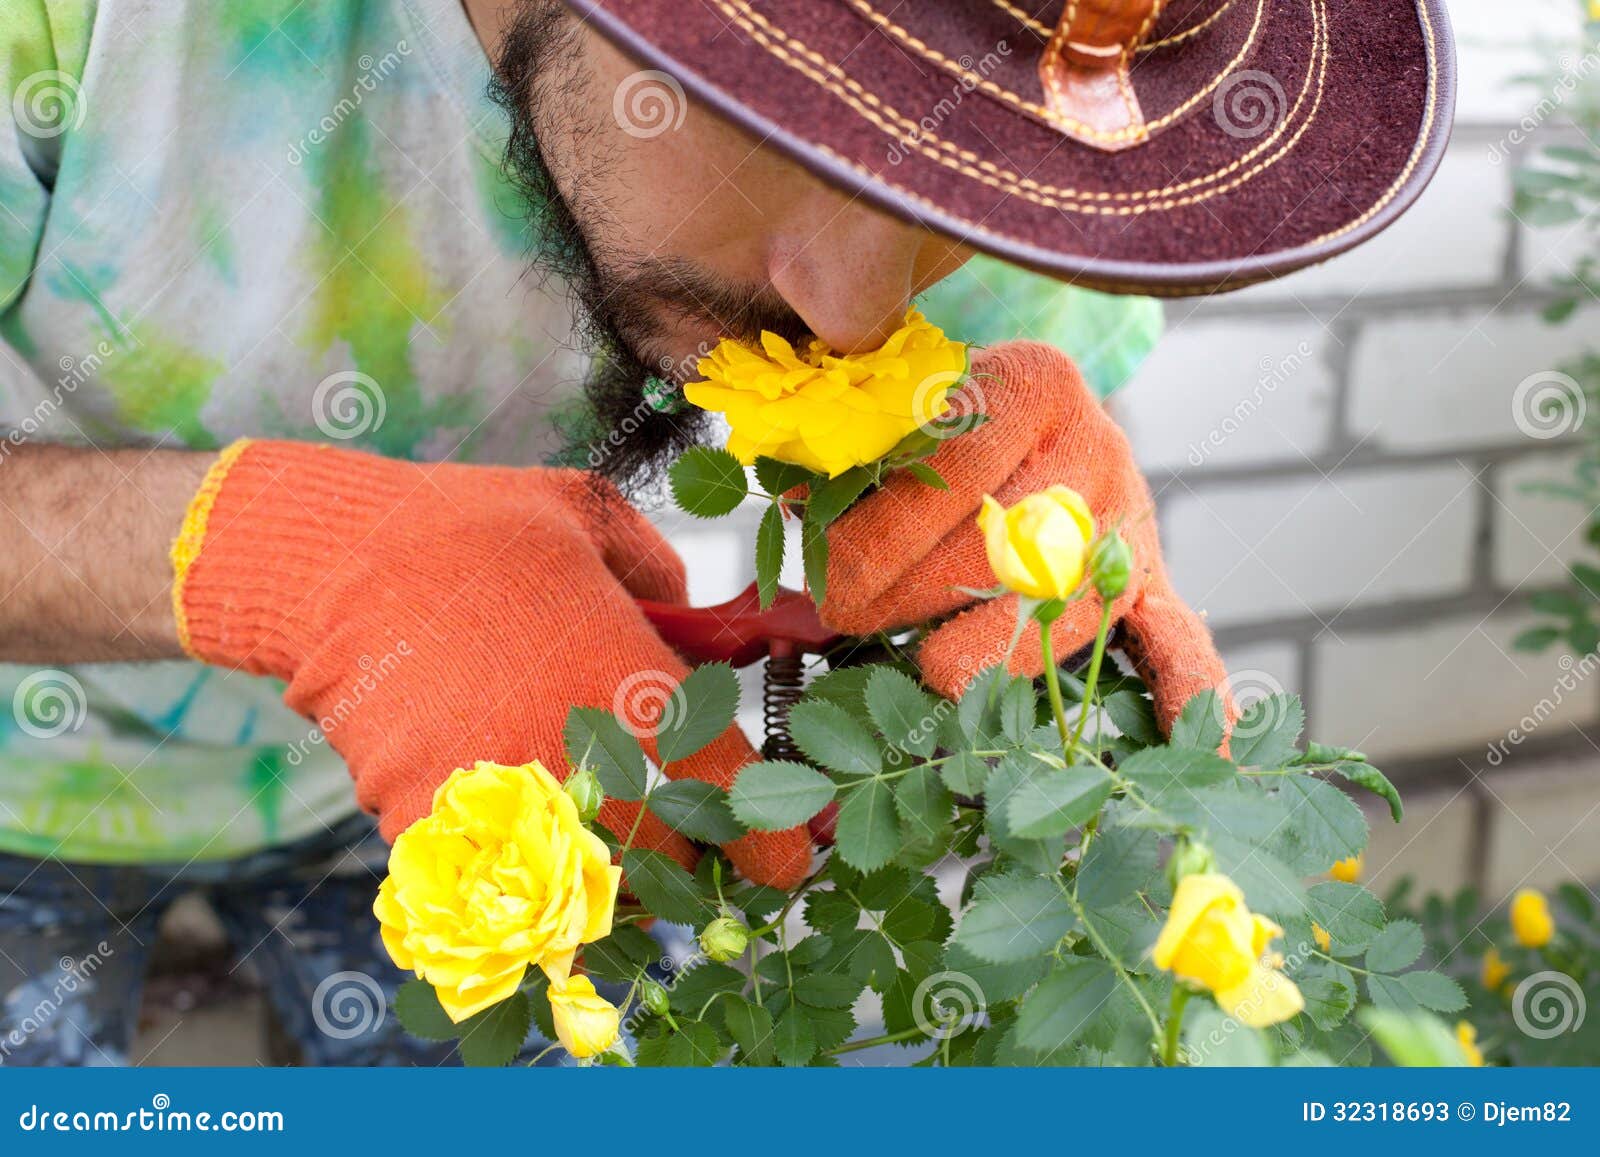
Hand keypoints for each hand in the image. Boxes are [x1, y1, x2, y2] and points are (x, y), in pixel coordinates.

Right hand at [172, 440, 812, 887]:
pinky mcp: (431, 823)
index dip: (767, 837)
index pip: (725, 788)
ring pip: (582, 882)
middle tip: (686, 838)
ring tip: (605, 838)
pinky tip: (522, 831)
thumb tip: (697, 622)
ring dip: (608, 873)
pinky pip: (498, 876)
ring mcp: (504, 797)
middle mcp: (577, 752)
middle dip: (685, 856)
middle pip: (663, 853)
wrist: (338, 559)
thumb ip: (658, 576)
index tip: (788, 862)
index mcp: (631, 677)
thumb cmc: (472, 528)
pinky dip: (520, 868)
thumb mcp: (588, 518)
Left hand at [819, 341, 1233, 733]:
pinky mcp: (1150, 581)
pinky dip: (1192, 696)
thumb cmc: (928, 415)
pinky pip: (1180, 641)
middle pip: (1007, 549)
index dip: (885, 537)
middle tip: (851, 622)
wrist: (1017, 409)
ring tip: (932, 672)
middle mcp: (1098, 448)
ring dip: (993, 651)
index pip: (959, 472)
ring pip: (1068, 610)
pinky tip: (1208, 751)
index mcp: (1034, 384)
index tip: (829, 580)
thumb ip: (849, 443)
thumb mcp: (886, 401)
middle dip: (914, 597)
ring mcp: (1130, 522)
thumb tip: (800, 508)